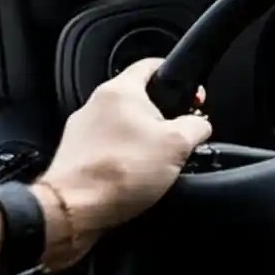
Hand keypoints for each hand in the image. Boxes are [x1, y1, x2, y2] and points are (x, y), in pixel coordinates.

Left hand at [36, 59, 211, 241]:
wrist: (74, 210)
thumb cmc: (120, 172)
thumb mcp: (178, 144)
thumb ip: (196, 126)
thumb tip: (200, 125)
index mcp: (121, 90)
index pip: (152, 64)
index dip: (178, 76)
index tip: (192, 95)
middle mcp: (96, 104)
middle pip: (139, 100)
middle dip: (162, 118)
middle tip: (179, 137)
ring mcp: (81, 130)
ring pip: (123, 127)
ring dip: (142, 141)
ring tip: (157, 164)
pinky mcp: (75, 156)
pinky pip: (108, 150)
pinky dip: (124, 160)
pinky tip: (134, 179)